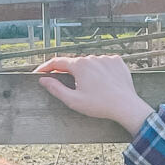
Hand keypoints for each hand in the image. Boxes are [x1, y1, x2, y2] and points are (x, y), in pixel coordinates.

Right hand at [35, 54, 152, 137]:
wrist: (126, 106)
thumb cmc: (99, 105)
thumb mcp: (73, 100)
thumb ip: (56, 89)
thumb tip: (43, 80)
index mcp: (79, 65)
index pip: (57, 62)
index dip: (46, 67)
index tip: (39, 73)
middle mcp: (92, 57)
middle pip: (75, 64)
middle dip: (70, 74)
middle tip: (70, 87)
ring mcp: (106, 58)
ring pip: (90, 64)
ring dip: (87, 73)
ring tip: (92, 89)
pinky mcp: (117, 61)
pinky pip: (104, 64)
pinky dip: (101, 71)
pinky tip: (103, 83)